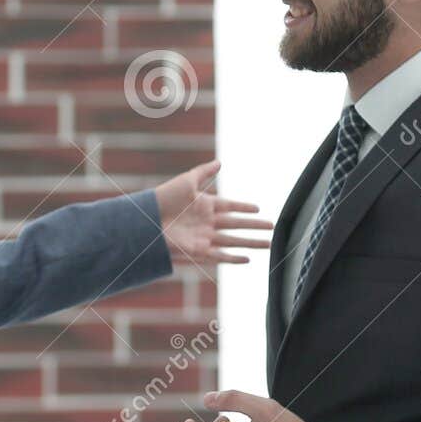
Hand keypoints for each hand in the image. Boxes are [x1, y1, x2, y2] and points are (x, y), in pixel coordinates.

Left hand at [153, 161, 272, 267]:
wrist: (147, 221)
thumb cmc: (163, 199)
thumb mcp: (186, 181)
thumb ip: (204, 172)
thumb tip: (219, 162)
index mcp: (205, 204)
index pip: (230, 206)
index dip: (244, 207)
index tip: (258, 208)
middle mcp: (207, 222)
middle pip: (237, 224)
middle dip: (254, 226)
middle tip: (273, 227)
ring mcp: (204, 237)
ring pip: (234, 241)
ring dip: (251, 243)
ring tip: (269, 244)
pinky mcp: (199, 250)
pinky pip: (220, 256)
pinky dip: (234, 258)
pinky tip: (247, 259)